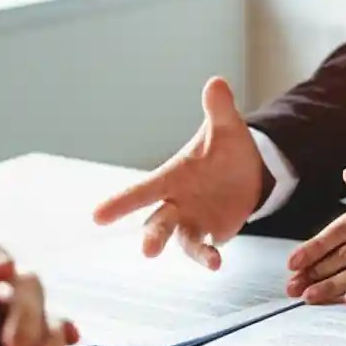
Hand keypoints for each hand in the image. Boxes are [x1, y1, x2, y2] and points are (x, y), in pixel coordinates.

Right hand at [93, 77, 266, 269]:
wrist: (247, 170)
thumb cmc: (225, 147)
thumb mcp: (226, 127)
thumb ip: (219, 110)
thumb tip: (216, 83)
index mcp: (171, 177)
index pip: (141, 190)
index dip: (120, 202)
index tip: (97, 217)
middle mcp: (176, 203)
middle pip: (158, 221)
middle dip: (152, 235)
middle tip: (148, 250)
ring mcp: (193, 221)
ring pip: (182, 240)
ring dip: (192, 251)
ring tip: (211, 261)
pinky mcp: (211, 233)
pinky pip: (206, 248)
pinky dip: (210, 256)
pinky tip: (218, 262)